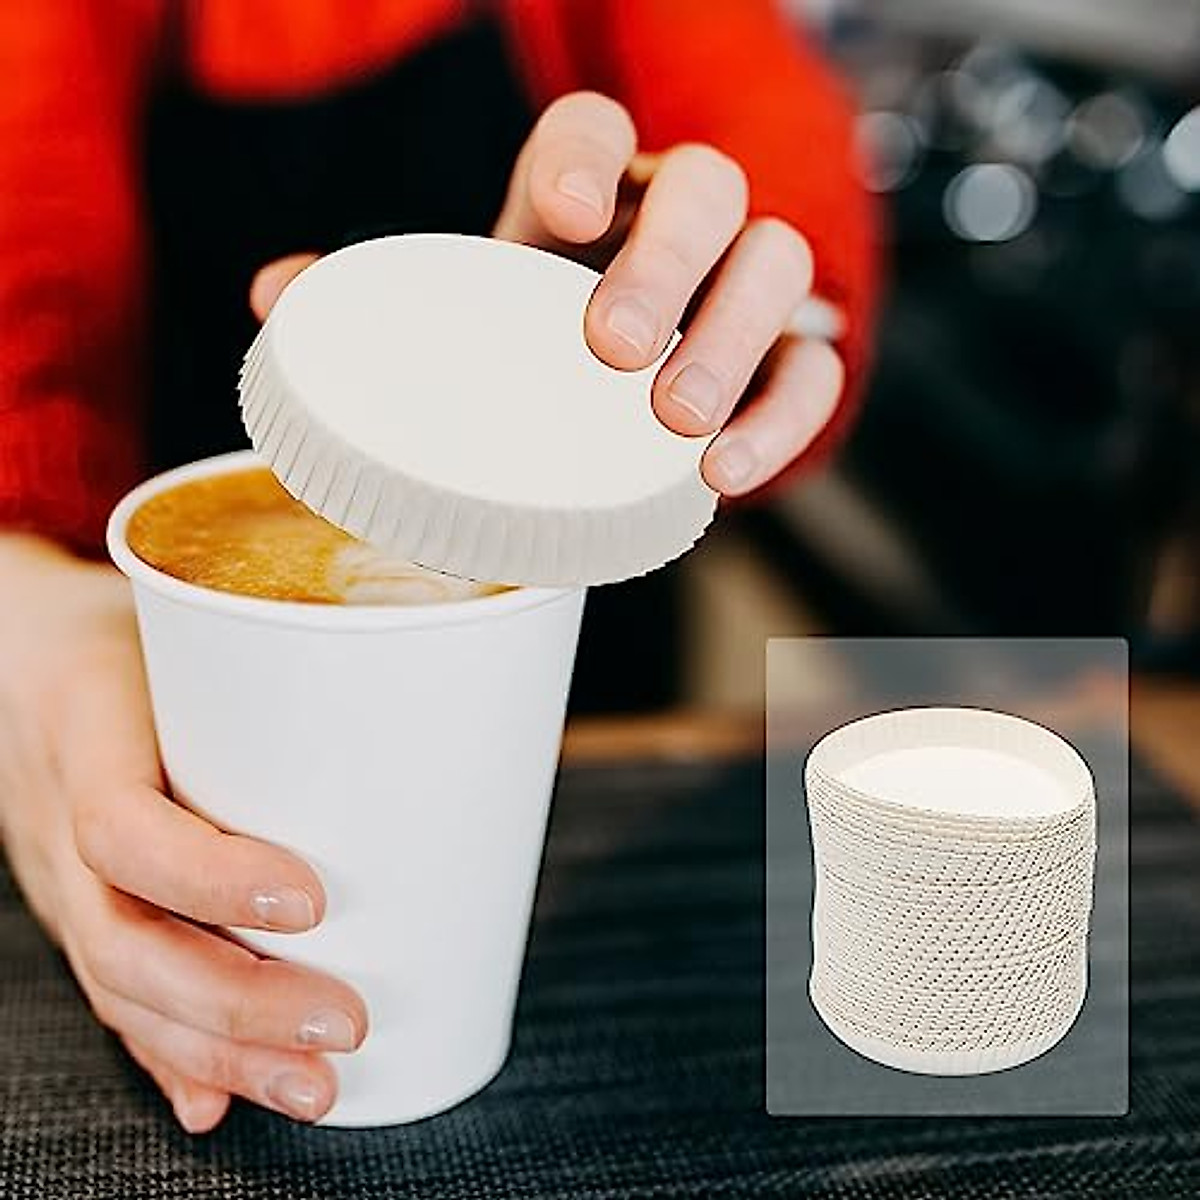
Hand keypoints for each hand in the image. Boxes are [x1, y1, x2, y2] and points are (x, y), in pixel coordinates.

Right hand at [0, 536, 367, 1132]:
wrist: (19, 649)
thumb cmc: (130, 627)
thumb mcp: (190, 620)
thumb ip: (283, 661)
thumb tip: (435, 694)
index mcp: (89, 727)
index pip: (120, 825)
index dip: (210, 878)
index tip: (312, 903)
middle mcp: (57, 815)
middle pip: (123, 941)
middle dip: (237, 1005)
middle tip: (343, 1025)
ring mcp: (57, 875)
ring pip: (120, 987)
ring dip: (221, 1051)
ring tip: (314, 1086)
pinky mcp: (78, 906)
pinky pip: (113, 992)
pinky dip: (170, 1053)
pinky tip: (219, 1096)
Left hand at [250, 91, 842, 496]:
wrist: (615, 413)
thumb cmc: (531, 353)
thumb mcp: (465, 319)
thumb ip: (379, 302)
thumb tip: (277, 297)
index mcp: (587, 197)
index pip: (596, 129)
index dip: (588, 154)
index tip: (563, 217)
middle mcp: (676, 223)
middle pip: (707, 186)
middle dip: (666, 259)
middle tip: (611, 349)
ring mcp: (743, 287)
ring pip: (781, 262)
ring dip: (733, 336)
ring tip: (676, 422)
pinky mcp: (790, 360)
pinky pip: (817, 370)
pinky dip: (784, 418)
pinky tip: (725, 472)